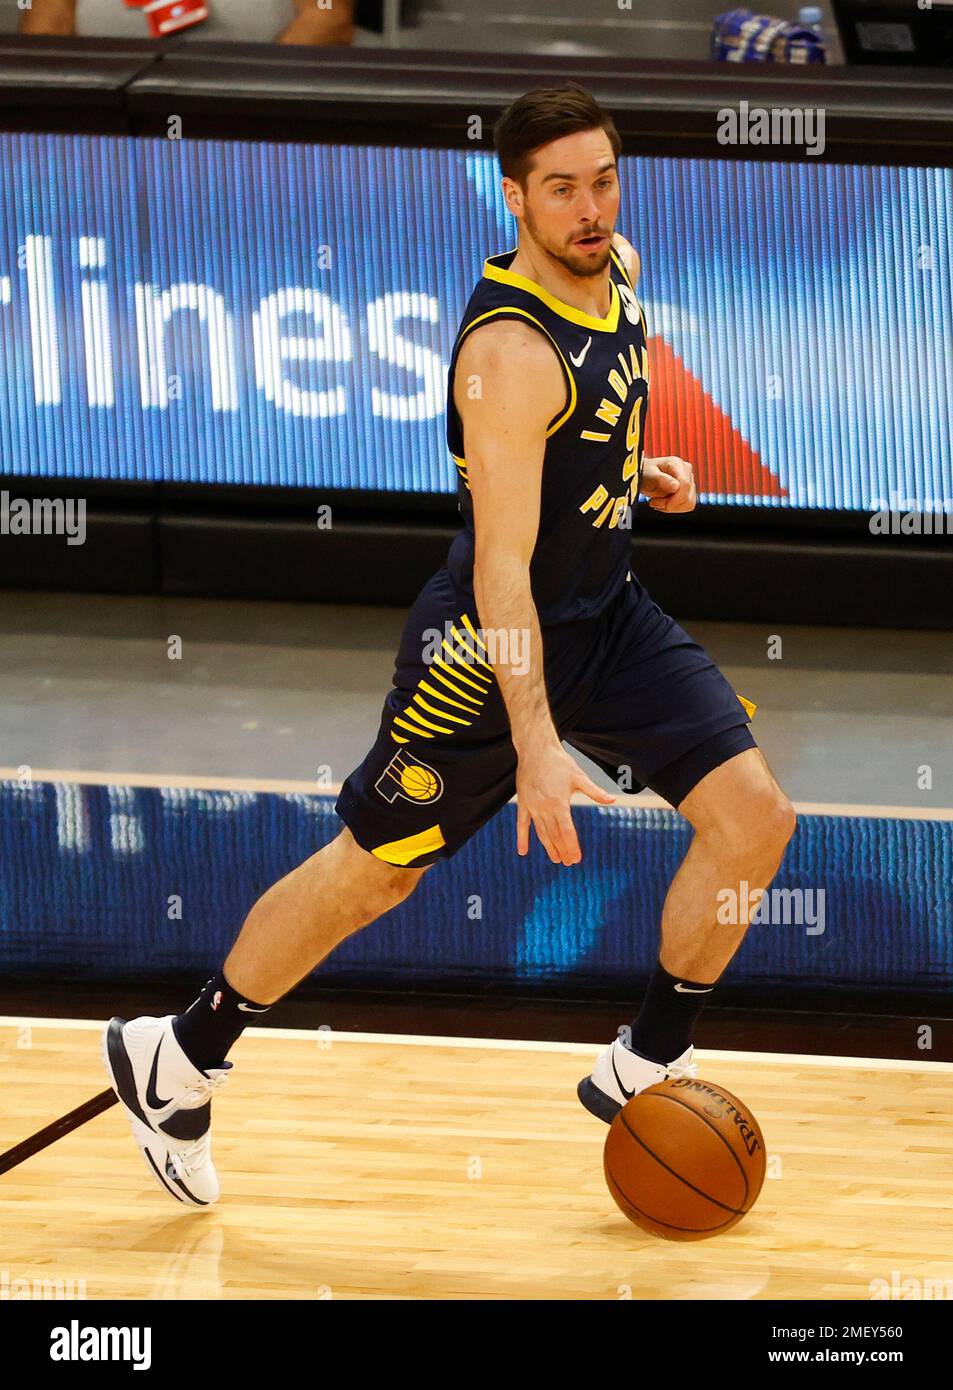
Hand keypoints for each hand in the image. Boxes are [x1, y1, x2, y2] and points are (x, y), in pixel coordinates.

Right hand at [515, 742, 614, 864]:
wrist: (536, 748)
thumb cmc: (559, 762)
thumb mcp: (579, 776)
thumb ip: (595, 792)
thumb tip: (612, 800)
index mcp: (559, 803)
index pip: (566, 831)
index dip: (572, 846)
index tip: (576, 859)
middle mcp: (544, 807)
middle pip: (554, 835)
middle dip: (562, 850)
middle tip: (569, 863)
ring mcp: (532, 806)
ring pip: (540, 832)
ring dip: (548, 847)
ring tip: (555, 859)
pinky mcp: (523, 802)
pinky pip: (522, 824)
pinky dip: (522, 838)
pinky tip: (522, 852)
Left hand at [641, 456, 696, 512]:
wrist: (644, 475)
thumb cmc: (645, 473)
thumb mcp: (649, 475)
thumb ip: (662, 479)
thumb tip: (676, 486)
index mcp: (677, 464)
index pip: (685, 485)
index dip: (674, 499)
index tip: (654, 502)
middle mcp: (686, 471)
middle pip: (687, 497)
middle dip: (670, 504)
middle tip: (653, 502)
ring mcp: (689, 481)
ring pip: (689, 504)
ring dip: (671, 507)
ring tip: (657, 502)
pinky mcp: (689, 491)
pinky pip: (687, 506)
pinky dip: (674, 508)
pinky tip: (663, 503)